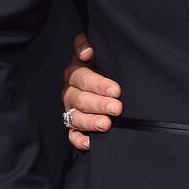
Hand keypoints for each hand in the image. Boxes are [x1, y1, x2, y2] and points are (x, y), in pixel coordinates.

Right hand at [62, 31, 121, 151]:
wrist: (108, 89)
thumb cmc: (106, 69)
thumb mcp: (100, 55)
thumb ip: (90, 46)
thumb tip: (86, 52)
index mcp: (76, 73)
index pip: (81, 75)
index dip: (97, 83)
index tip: (115, 89)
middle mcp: (71, 91)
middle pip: (80, 98)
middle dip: (99, 103)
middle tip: (117, 107)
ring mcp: (70, 110)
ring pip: (76, 117)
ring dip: (91, 121)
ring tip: (107, 124)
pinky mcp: (73, 127)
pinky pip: (73, 136)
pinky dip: (80, 140)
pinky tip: (91, 142)